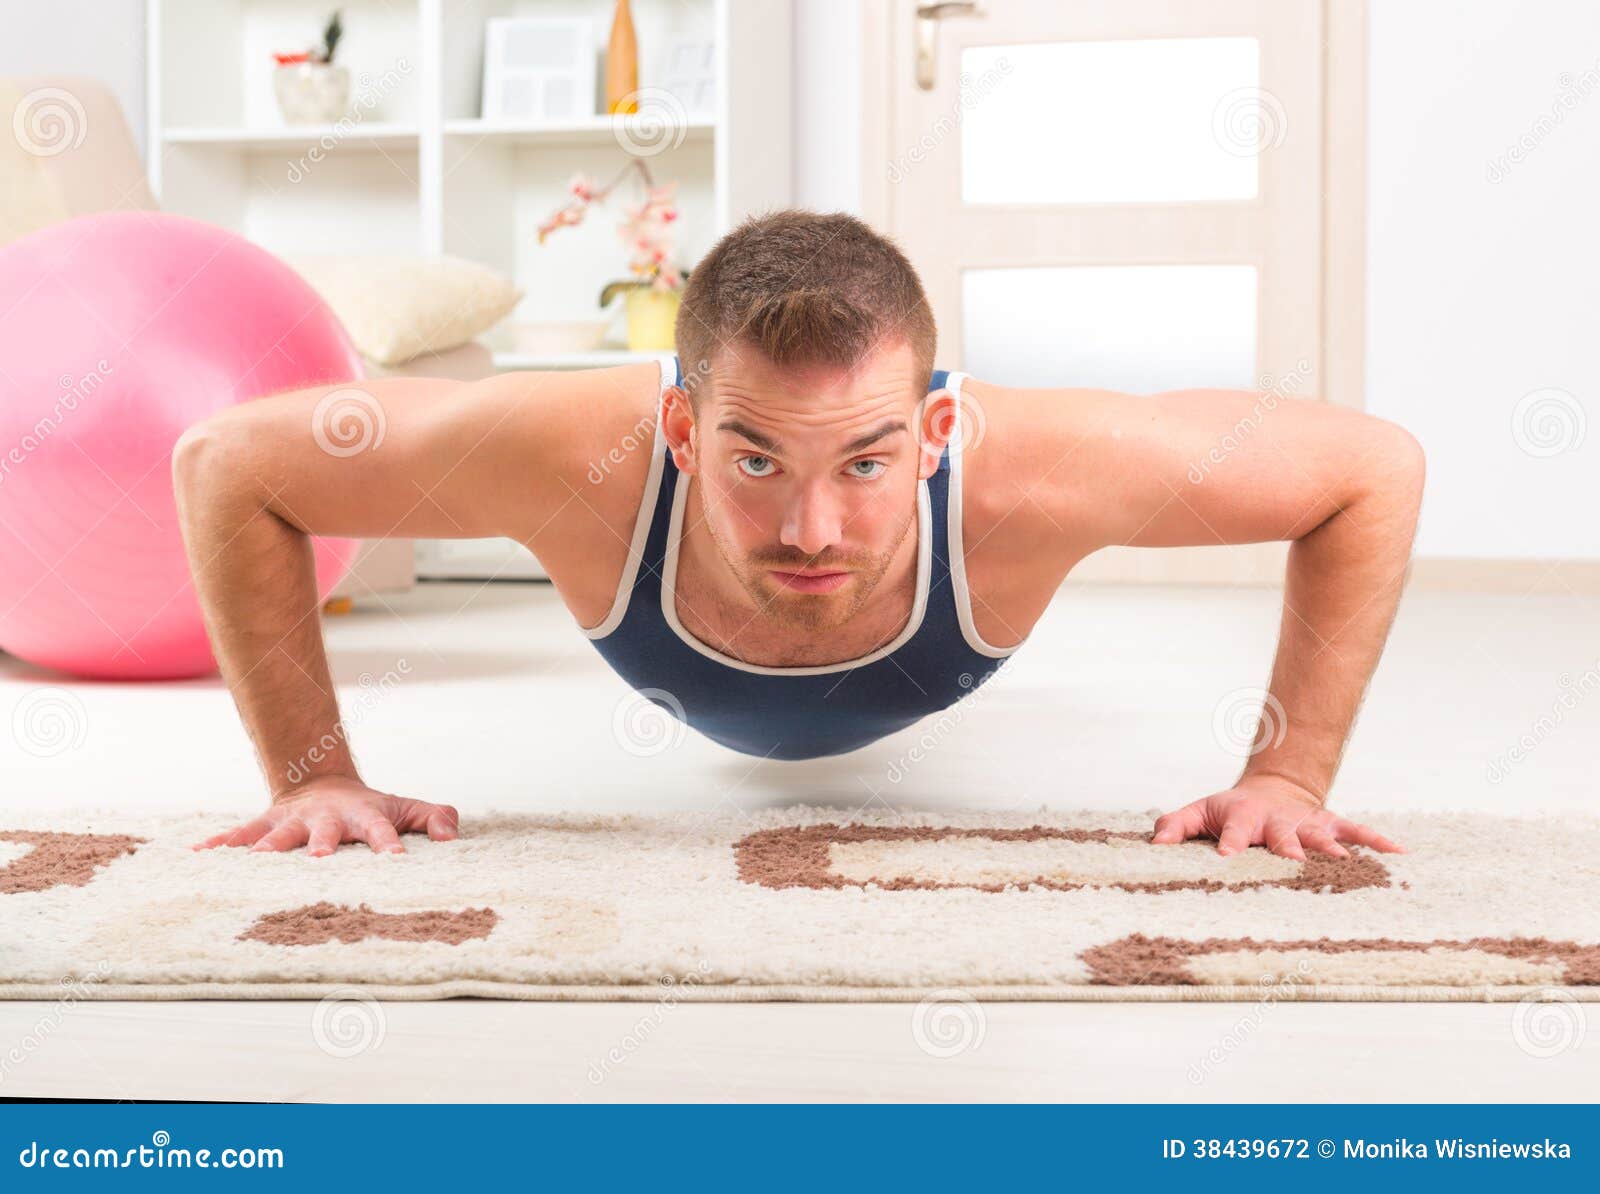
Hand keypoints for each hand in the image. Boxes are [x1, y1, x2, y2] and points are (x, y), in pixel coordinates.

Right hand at [193, 776, 459, 856]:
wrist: (322, 784)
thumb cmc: (371, 809)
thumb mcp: (405, 809)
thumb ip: (435, 818)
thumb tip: (451, 836)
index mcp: (363, 816)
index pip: (381, 833)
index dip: (389, 846)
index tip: (397, 863)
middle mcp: (326, 820)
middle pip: (325, 834)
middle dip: (322, 846)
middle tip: (320, 860)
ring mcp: (292, 822)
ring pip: (278, 836)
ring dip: (268, 850)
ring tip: (256, 863)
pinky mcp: (265, 826)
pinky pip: (239, 835)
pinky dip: (219, 845)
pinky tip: (197, 856)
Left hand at [1151, 773, 1405, 860]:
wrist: (1272, 791)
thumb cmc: (1229, 812)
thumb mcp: (1199, 813)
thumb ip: (1175, 826)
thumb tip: (1154, 843)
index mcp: (1243, 816)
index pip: (1233, 829)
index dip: (1229, 842)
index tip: (1224, 857)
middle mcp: (1278, 820)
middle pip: (1282, 835)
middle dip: (1287, 848)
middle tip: (1294, 862)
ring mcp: (1308, 823)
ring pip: (1322, 835)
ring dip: (1333, 848)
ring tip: (1346, 861)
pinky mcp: (1333, 825)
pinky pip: (1359, 831)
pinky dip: (1378, 842)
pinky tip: (1400, 854)